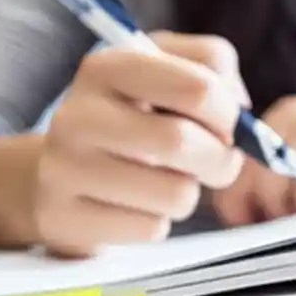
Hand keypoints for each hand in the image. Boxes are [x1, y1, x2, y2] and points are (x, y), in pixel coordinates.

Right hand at [30, 33, 247, 256]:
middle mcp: (77, 115)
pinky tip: (135, 206)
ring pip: (175, 194)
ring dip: (187, 193)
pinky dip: (157, 222)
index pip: (197, 89)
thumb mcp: (165, 70)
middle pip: (181, 141)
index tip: (225, 125)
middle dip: (218, 159)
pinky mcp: (65, 220)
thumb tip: (238, 106)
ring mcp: (64, 169)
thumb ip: (212, 66)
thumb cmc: (132, 117)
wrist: (57, 174)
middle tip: (215, 163)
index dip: (227, 114)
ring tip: (166, 181)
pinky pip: (150, 230)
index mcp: (107, 67)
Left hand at [211, 97, 295, 224]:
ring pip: (266, 191)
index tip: (280, 239)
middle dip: (264, 226)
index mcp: (280, 123)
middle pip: (239, 187)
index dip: (245, 221)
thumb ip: (278, 195)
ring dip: (291, 224)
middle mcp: (290, 114)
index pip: (227, 182)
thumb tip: (231, 235)